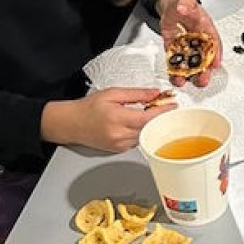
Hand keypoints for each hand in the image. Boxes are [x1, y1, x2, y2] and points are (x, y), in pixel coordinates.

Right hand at [41, 86, 167, 152]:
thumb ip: (136, 94)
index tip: (172, 106)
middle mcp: (119, 134)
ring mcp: (119, 144)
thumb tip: (155, 93)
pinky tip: (134, 124)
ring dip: (148, 125)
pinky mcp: (118, 150)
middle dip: (157, 117)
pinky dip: (139, 132)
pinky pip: (136, 141)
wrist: (71, 123)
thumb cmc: (88, 108)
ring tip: (145, 114)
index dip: (163, 111)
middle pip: (148, 127)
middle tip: (162, 107)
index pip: (148, 117)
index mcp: (118, 118)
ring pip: (144, 135)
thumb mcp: (112, 94)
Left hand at [156, 0, 220, 87]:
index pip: (213, 41)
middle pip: (203, 56)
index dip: (215, 54)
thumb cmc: (181, 0)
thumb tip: (184, 7)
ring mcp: (186, 44)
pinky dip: (174, 69)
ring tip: (184, 81)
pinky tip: (174, 76)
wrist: (170, 3)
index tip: (216, 64)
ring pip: (190, 61)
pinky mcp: (175, 47)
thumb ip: (186, 2)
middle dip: (204, 70)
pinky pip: (176, 59)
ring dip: (188, 73)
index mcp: (204, 26)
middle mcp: (197, 38)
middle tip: (203, 80)